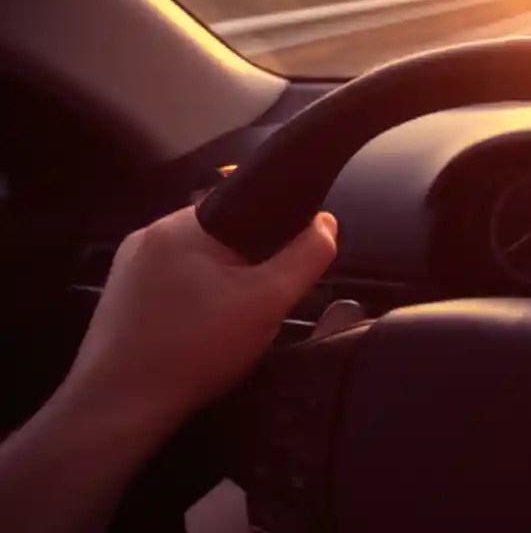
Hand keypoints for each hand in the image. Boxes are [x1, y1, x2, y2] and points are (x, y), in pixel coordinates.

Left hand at [63, 206, 337, 425]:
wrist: (120, 407)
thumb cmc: (195, 350)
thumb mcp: (267, 303)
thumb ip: (305, 257)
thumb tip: (326, 223)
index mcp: (182, 224)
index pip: (246, 208)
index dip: (276, 238)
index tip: (284, 274)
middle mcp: (149, 235)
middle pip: (222, 239)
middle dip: (247, 268)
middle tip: (258, 308)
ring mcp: (128, 267)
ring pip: (197, 264)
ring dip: (220, 286)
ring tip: (228, 326)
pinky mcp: (119, 297)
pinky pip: (172, 286)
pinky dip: (192, 303)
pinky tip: (198, 335)